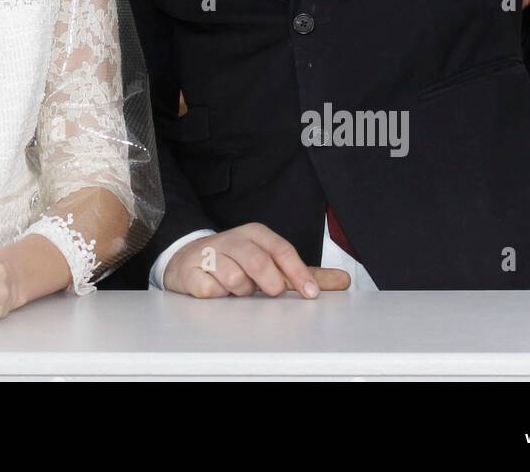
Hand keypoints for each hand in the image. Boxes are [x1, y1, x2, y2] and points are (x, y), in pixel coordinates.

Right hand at [163, 223, 351, 297]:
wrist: (187, 259)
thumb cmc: (236, 261)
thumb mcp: (271, 262)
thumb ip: (305, 273)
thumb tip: (343, 281)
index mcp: (255, 234)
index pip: (281, 250)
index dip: (298, 272)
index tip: (311, 294)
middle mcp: (233, 240)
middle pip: (258, 261)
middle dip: (270, 283)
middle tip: (270, 292)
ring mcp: (209, 254)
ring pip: (234, 278)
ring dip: (241, 292)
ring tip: (238, 289)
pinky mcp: (191, 271)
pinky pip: (210, 290)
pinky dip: (218, 295)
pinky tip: (216, 289)